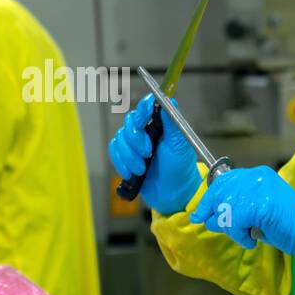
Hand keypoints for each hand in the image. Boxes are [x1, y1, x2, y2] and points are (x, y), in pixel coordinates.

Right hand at [107, 94, 201, 214]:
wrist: (172, 193)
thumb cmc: (180, 167)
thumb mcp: (180, 145)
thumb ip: (173, 123)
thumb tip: (170, 101)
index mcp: (160, 124)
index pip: (147, 107)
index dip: (143, 109)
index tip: (145, 117)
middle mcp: (145, 130)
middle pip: (130, 123)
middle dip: (136, 140)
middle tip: (147, 154)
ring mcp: (134, 143)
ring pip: (120, 138)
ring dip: (129, 156)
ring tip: (141, 169)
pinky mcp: (125, 156)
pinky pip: (114, 151)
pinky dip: (120, 162)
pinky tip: (130, 172)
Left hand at [191, 165, 294, 262]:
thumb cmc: (287, 225)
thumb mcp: (258, 210)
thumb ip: (237, 207)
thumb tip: (209, 216)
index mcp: (257, 175)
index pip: (223, 181)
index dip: (209, 197)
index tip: (199, 213)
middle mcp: (255, 177)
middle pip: (219, 192)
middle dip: (211, 212)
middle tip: (210, 224)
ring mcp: (257, 189)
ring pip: (224, 209)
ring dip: (231, 228)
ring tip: (246, 235)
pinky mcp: (257, 205)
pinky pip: (234, 222)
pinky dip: (240, 236)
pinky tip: (253, 239)